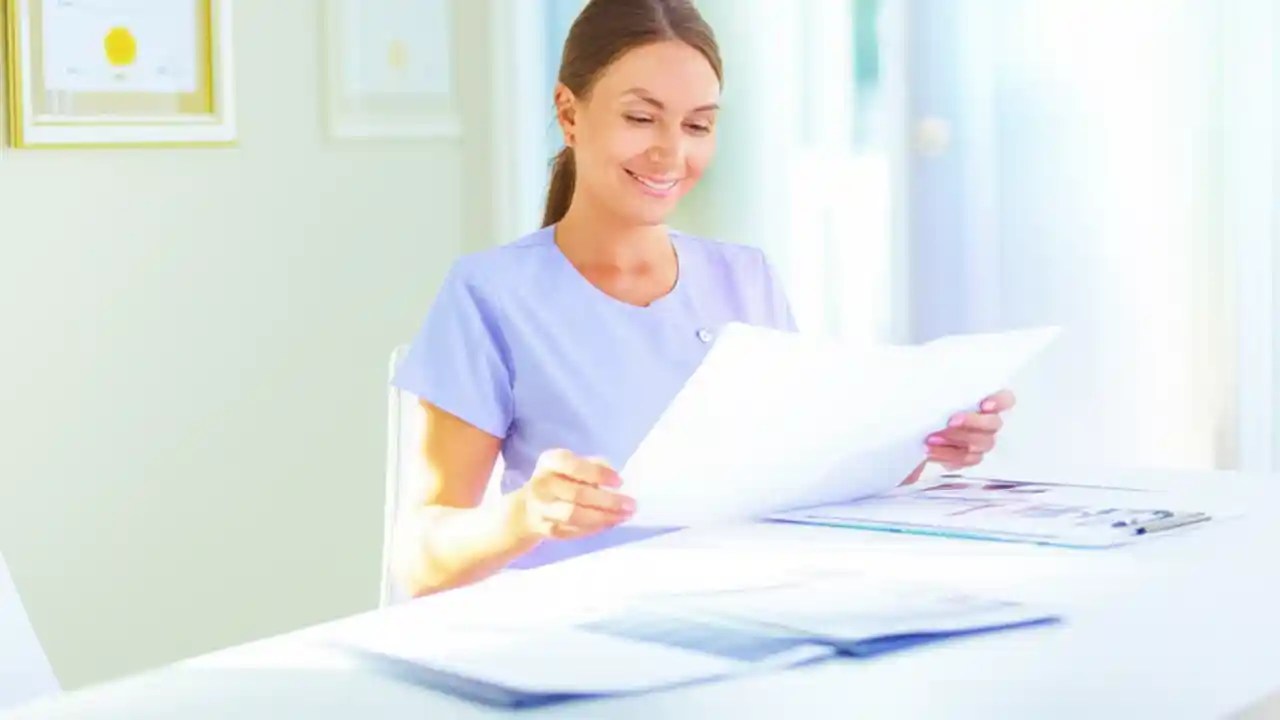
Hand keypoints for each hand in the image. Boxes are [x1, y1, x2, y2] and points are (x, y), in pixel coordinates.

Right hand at [512, 449, 635, 539]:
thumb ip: (594, 466)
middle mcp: (541, 485)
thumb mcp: (572, 465)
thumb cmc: (559, 480)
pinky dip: (595, 528)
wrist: (528, 509)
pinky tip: (611, 523)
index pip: (572, 465)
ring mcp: (541, 510)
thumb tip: (615, 477)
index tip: (620, 482)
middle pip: (576, 494)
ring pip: (573, 516)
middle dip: (607, 501)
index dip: (597, 474)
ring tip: (624, 516)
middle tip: (631, 505)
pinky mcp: (546, 529)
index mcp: (549, 462)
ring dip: (603, 517)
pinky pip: (573, 531)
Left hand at [924, 389, 1015, 470]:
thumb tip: (938, 369)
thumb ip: (944, 380)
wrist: (915, 426)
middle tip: (950, 421)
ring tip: (932, 437)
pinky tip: (931, 450)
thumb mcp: (933, 385)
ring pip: (980, 444)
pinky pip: (964, 460)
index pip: (1005, 399)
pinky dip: (946, 455)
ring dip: (956, 440)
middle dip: (972, 422)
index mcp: (985, 401)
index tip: (984, 405)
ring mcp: (980, 442)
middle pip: (993, 424)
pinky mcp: (967, 458)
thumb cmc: (929, 403)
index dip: (1000, 402)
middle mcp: (987, 423)